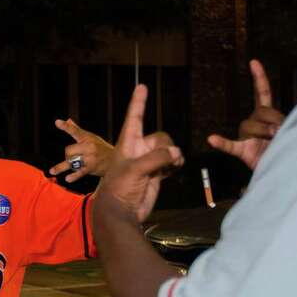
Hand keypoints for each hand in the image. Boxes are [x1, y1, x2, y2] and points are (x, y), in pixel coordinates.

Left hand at [48, 118, 115, 181]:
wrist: (116, 160)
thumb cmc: (101, 147)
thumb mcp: (91, 137)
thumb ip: (76, 129)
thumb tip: (67, 120)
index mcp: (87, 138)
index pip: (75, 131)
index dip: (66, 126)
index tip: (57, 122)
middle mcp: (89, 147)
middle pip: (69, 151)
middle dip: (67, 155)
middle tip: (70, 157)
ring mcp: (90, 158)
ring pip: (72, 161)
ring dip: (64, 166)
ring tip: (53, 170)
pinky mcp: (91, 168)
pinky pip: (80, 173)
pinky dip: (73, 176)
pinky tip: (67, 178)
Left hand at [97, 85, 183, 223]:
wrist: (122, 211)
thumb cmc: (120, 187)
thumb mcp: (135, 170)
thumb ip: (156, 158)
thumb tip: (176, 154)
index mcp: (127, 143)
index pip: (134, 118)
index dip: (138, 102)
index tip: (141, 86)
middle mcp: (138, 150)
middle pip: (160, 137)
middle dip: (167, 145)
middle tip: (167, 158)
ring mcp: (148, 161)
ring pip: (168, 150)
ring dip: (173, 156)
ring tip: (173, 165)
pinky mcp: (156, 174)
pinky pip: (171, 162)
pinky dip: (175, 164)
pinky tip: (174, 169)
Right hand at [207, 59, 283, 171]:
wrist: (286, 170)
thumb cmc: (290, 149)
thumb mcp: (291, 130)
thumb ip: (283, 124)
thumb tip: (274, 128)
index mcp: (266, 116)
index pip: (262, 93)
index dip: (259, 78)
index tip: (254, 62)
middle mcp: (255, 123)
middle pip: (260, 111)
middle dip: (273, 120)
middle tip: (281, 132)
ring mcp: (247, 137)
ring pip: (249, 126)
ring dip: (263, 132)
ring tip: (273, 143)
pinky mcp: (243, 151)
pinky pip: (230, 145)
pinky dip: (221, 142)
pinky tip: (212, 139)